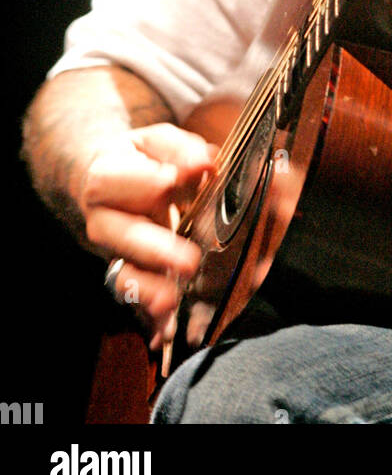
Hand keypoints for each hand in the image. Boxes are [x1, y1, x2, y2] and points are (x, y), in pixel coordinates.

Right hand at [77, 123, 215, 346]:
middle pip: (118, 235)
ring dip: (147, 291)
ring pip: (120, 274)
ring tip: (172, 302)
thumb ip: (181, 150)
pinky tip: (166, 332)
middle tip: (189, 261)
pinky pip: (136, 300)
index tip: (172, 181)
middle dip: (154, 249)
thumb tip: (205, 163)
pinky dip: (150, 319)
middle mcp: (103, 218)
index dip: (142, 181)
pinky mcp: (129, 275)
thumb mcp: (158, 142)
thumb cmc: (143, 160)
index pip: (110, 180)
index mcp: (107, 177)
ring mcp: (114, 252)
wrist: (110, 183)